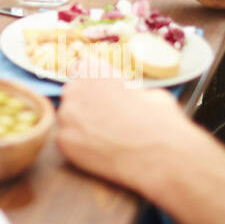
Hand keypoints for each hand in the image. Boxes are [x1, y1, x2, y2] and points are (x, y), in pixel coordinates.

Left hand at [56, 77, 194, 195]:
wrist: (159, 154)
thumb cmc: (161, 121)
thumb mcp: (149, 92)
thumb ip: (129, 90)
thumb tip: (130, 96)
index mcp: (95, 69)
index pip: (83, 69)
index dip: (94, 84)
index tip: (102, 96)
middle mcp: (76, 86)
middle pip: (73, 94)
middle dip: (85, 105)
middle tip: (105, 121)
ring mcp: (66, 114)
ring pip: (68, 117)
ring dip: (80, 126)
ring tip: (104, 139)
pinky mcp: (63, 140)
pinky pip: (66, 139)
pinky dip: (78, 146)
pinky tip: (98, 152)